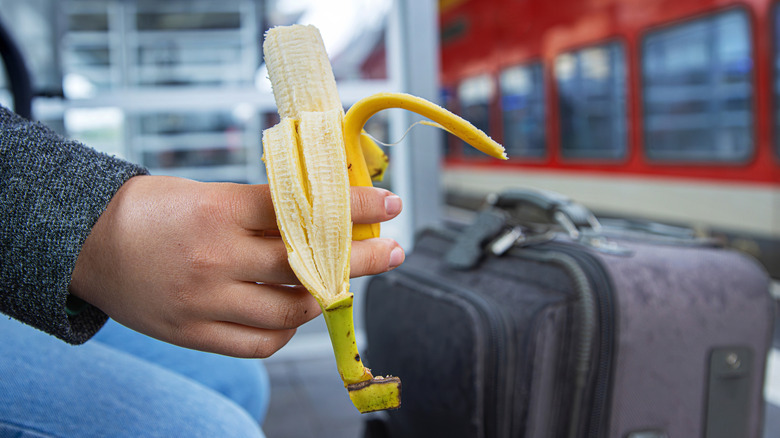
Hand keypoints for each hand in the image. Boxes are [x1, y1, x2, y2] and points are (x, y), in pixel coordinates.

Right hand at [69, 175, 403, 357]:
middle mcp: (216, 259)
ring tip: (340, 280)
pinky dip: (287, 330)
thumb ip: (264, 209)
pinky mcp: (194, 334)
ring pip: (290, 311)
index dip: (352, 206)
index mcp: (219, 211)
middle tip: (390, 250)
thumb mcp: (208, 192)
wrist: (87, 243)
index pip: (303, 208)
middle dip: (360, 258)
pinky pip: (259, 343)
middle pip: (307, 265)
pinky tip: (295, 312)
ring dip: (326, 295)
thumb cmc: (151, 210)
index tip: (387, 203)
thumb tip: (326, 215)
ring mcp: (205, 302)